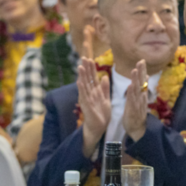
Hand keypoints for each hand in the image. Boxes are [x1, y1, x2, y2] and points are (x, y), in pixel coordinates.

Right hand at [77, 26, 110, 156]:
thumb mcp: (106, 99)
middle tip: (84, 58)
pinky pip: (83, 96)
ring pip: (84, 85)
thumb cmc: (102, 114)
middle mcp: (89, 94)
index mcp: (95, 91)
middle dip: (86, 69)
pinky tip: (79, 81)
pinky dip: (81, 88)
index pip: (92, 77)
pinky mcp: (86, 106)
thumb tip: (104, 76)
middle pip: (87, 79)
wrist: (99, 127)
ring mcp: (86, 99)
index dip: (91, 69)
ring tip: (80, 67)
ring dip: (82, 76)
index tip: (90, 59)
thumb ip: (105, 88)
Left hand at [122, 60, 149, 141]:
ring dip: (136, 80)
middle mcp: (141, 97)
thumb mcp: (140, 99)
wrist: (137, 129)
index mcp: (141, 94)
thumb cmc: (136, 114)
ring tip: (135, 70)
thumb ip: (142, 88)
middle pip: (142, 82)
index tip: (142, 60)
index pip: (142, 80)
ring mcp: (137, 103)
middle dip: (141, 71)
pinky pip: (132, 99)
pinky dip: (131, 92)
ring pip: (137, 89)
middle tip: (141, 61)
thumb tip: (145, 76)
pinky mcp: (133, 109)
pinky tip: (130, 85)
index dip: (142, 70)